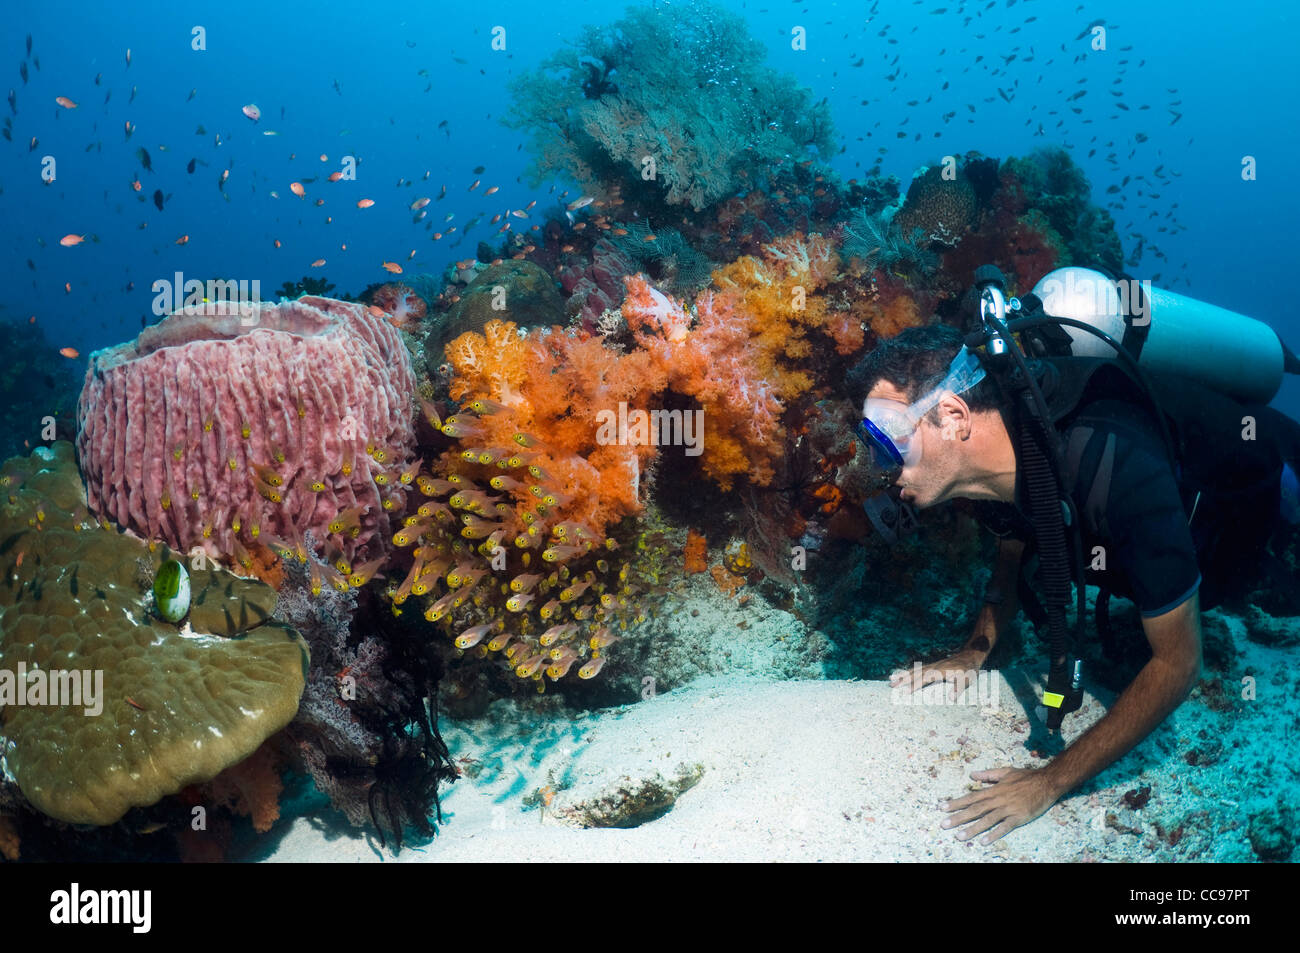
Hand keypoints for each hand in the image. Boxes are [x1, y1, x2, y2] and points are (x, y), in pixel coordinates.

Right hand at [890, 647, 987, 699]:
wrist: (970, 655)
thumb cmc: (969, 669)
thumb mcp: (967, 679)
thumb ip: (959, 688)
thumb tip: (951, 698)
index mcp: (939, 672)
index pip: (924, 679)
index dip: (915, 686)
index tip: (905, 692)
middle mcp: (933, 668)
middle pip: (915, 674)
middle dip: (902, 679)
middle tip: (890, 684)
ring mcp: (932, 666)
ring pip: (914, 670)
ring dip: (903, 675)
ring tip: (891, 678)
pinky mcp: (933, 666)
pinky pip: (917, 669)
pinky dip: (909, 672)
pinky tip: (904, 674)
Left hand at [940, 767, 1061, 844]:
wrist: (1047, 782)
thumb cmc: (1026, 777)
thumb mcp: (1005, 772)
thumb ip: (988, 774)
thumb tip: (972, 774)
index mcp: (993, 790)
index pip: (971, 797)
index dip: (956, 803)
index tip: (942, 808)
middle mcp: (998, 800)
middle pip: (975, 810)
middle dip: (958, 817)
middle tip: (944, 824)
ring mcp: (1008, 809)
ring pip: (987, 820)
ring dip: (973, 829)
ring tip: (959, 836)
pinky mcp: (1019, 818)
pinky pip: (1004, 827)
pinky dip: (994, 834)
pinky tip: (984, 841)